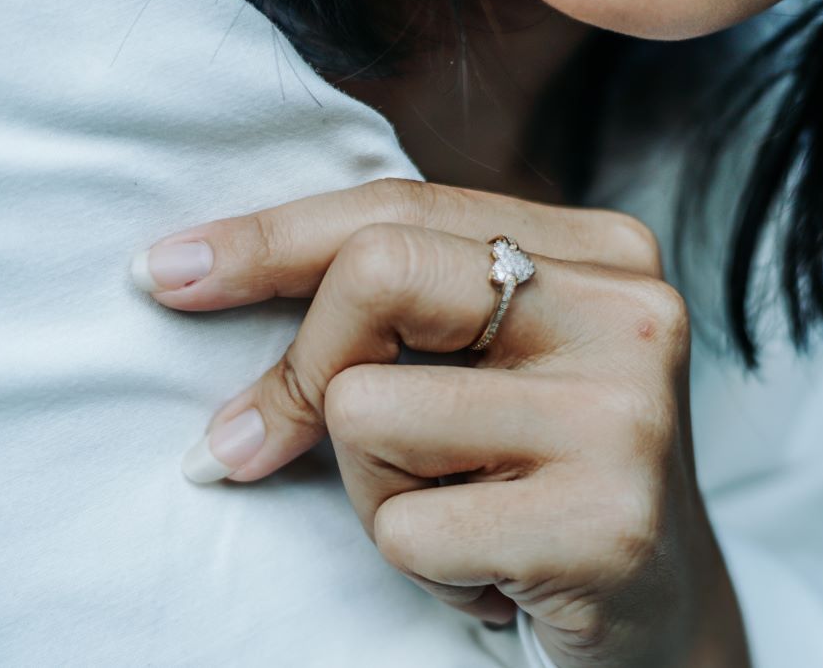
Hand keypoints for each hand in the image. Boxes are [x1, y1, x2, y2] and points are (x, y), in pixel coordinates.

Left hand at [134, 179, 748, 666]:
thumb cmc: (541, 479)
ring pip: (366, 412)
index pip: (396, 209)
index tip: (164, 272)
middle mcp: (625, 316)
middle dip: (302, 370)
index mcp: (599, 255)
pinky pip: (406, 527)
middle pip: (375, 274)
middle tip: (278, 443)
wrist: (658, 614)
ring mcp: (621, 418)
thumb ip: (393, 311)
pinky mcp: (603, 526)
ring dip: (376, 489)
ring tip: (458, 517)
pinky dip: (420, 565)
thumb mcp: (482, 371)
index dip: (265, 240)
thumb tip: (193, 281)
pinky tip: (489, 575)